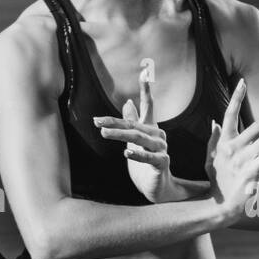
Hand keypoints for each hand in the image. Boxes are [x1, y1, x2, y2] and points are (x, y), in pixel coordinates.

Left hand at [93, 75, 211, 202]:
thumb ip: (133, 121)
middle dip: (114, 122)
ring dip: (120, 135)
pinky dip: (137, 155)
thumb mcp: (135, 140)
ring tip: (104, 134)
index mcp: (151, 128)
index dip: (146, 89)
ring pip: (139, 138)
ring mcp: (161, 149)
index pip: (149, 105)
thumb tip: (127, 102)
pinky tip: (126, 152)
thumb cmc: (145, 163)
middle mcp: (157, 136)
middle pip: (134, 124)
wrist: (157, 187)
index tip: (145, 71)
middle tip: (96, 121)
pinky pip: (149, 157)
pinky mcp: (162, 164)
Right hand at [205, 78, 258, 221]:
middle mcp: (233, 148)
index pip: (229, 114)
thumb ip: (213, 140)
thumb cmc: (216, 182)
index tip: (243, 81)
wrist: (218, 205)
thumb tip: (215, 121)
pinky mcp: (250, 173)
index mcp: (224, 142)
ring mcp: (242, 160)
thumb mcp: (210, 160)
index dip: (235, 97)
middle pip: (258, 126)